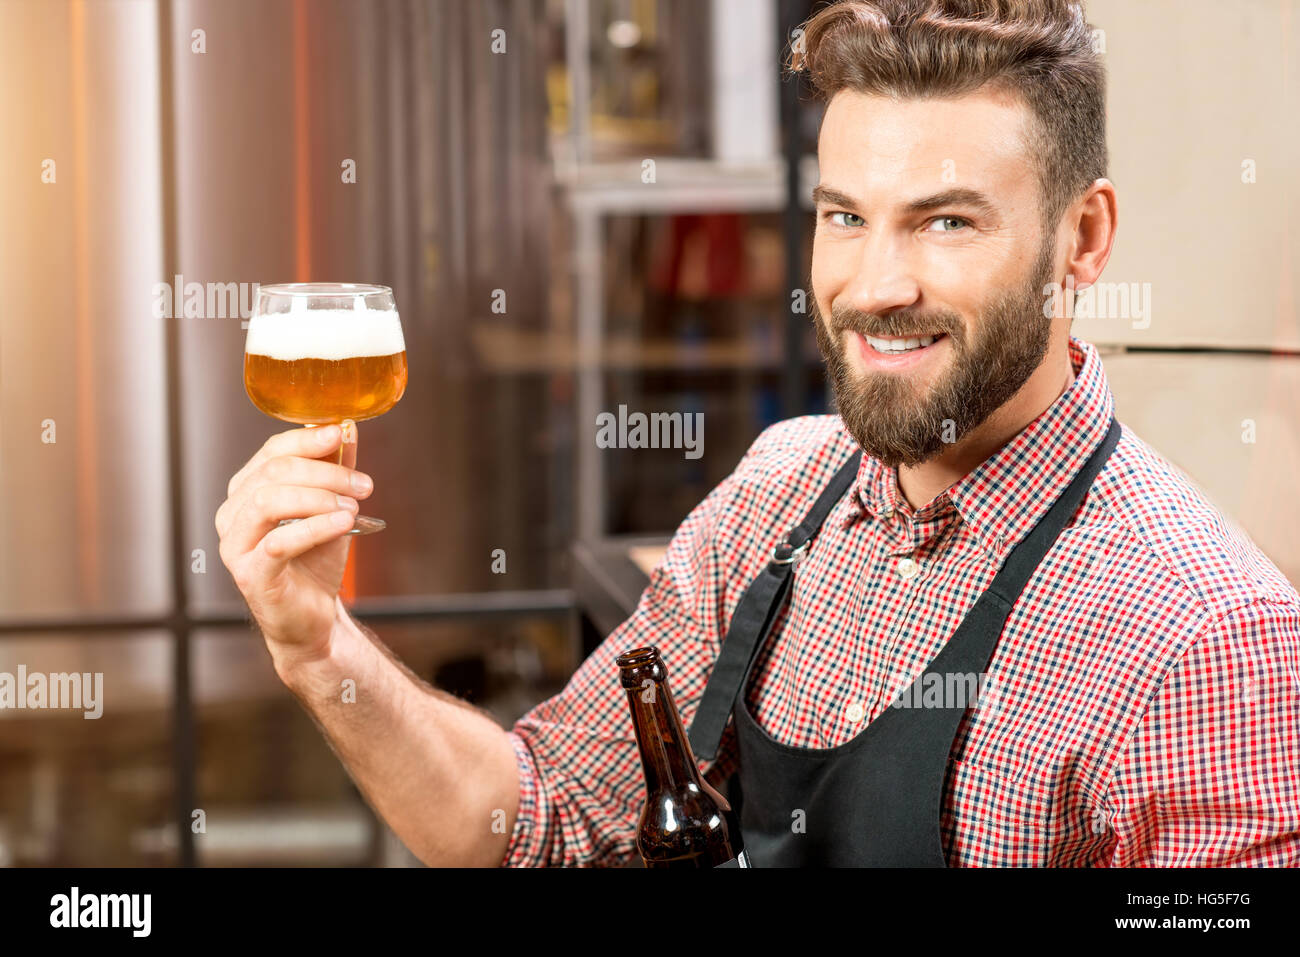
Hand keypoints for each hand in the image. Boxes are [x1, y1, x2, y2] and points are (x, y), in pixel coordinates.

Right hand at [216, 420, 372, 671]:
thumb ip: (335, 469)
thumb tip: (347, 428)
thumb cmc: (317, 558)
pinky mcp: (250, 573)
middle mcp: (233, 513)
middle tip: (362, 484)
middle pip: (273, 473)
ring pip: (268, 501)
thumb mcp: (332, 506)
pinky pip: (278, 541)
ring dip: (318, 498)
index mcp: (247, 490)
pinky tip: (342, 522)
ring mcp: (235, 544)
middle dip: (325, 472)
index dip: (307, 439)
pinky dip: (315, 527)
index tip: (341, 434)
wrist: (313, 615)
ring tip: (353, 507)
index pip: (272, 451)